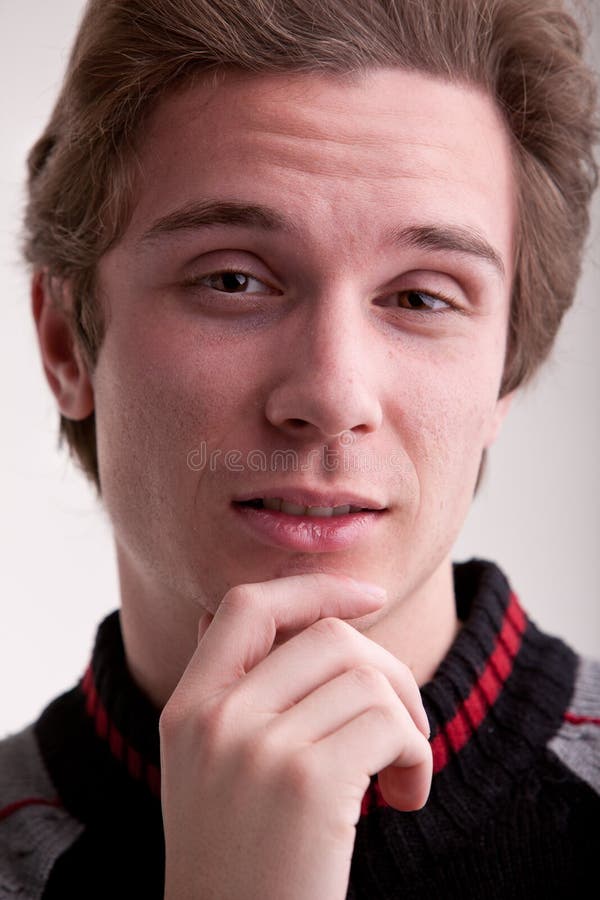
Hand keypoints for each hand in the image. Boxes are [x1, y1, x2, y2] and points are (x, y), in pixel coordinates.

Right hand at [160, 574, 431, 899]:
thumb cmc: (240, 863)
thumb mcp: (210, 767)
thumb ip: (232, 688)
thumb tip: (265, 608)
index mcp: (186, 707)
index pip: (247, 604)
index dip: (314, 586)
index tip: (370, 597)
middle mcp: (214, 718)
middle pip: (329, 636)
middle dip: (388, 672)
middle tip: (402, 730)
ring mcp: (257, 749)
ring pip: (369, 680)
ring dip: (409, 725)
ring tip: (401, 777)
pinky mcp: (308, 785)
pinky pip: (390, 725)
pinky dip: (418, 757)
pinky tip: (405, 799)